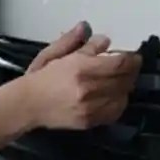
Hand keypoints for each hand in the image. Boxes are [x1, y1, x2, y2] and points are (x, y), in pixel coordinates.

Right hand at [22, 22, 142, 130]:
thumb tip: (103, 38)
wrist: (27, 105)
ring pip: (123, 95)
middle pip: (125, 79)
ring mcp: (91, 108)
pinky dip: (119, 101)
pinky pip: (115, 111)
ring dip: (126, 86)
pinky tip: (114, 95)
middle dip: (131, 71)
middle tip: (130, 65)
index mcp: (81, 68)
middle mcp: (90, 89)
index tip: (133, 55)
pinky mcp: (90, 121)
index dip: (131, 59)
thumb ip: (77, 42)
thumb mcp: (55, 53)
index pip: (120, 63)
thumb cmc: (40, 76)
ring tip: (121, 79)